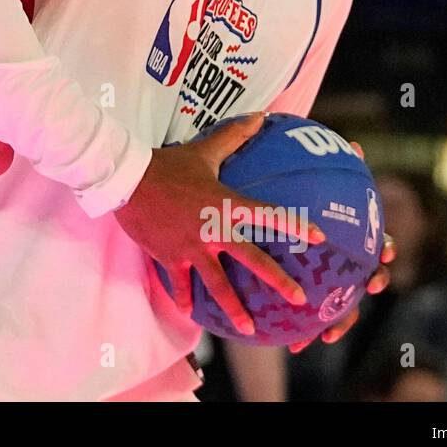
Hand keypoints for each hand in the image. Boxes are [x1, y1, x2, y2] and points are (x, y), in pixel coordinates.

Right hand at [114, 113, 326, 336]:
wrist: (127, 180)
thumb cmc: (167, 164)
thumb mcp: (203, 151)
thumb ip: (233, 136)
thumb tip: (260, 117)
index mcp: (226, 205)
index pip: (268, 216)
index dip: (295, 225)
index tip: (319, 237)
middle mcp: (213, 231)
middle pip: (252, 261)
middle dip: (278, 281)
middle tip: (300, 298)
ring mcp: (191, 248)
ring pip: (218, 285)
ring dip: (235, 308)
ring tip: (251, 329)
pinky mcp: (170, 257)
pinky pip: (180, 284)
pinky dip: (185, 299)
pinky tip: (191, 313)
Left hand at [288, 140, 396, 352]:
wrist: (277, 223)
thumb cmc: (301, 203)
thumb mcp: (311, 185)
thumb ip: (333, 169)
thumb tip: (353, 143)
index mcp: (352, 240)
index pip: (376, 243)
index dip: (384, 249)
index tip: (384, 253)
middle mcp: (349, 264)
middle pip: (368, 277)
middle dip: (371, 284)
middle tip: (368, 288)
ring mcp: (334, 285)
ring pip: (344, 307)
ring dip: (340, 321)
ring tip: (327, 333)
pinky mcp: (312, 302)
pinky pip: (312, 321)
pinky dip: (306, 333)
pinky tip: (292, 344)